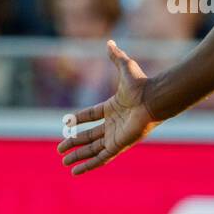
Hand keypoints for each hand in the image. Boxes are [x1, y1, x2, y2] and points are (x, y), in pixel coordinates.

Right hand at [56, 40, 158, 174]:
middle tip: (59, 150)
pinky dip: (89, 165)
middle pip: (89, 136)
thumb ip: (116, 57)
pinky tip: (77, 171)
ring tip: (64, 162)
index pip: (91, 116)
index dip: (78, 120)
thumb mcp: (125, 67)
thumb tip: (110, 42)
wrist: (154, 98)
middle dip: (74, 143)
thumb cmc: (142, 84)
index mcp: (113, 108)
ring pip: (92, 149)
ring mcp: (116, 136)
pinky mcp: (119, 145)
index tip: (64, 123)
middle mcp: (114, 124)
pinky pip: (101, 158)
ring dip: (78, 156)